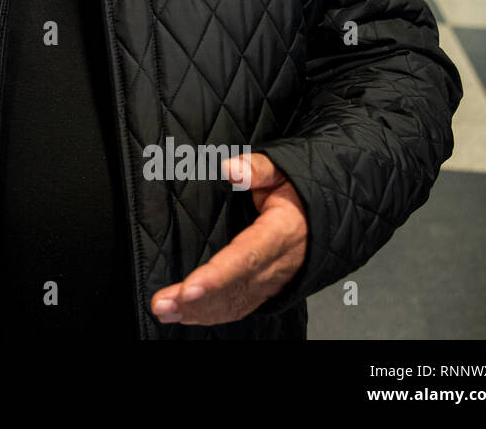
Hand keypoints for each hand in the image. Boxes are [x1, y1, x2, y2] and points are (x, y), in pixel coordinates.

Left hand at [149, 152, 307, 325]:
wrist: (324, 217)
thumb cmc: (298, 192)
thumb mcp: (283, 171)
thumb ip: (257, 169)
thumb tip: (231, 169)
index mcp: (280, 233)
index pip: (246, 258)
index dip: (217, 276)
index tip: (189, 287)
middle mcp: (276, 264)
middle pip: (234, 288)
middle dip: (196, 301)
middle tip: (161, 305)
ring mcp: (271, 281)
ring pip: (233, 303)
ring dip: (197, 312)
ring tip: (164, 312)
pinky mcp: (265, 290)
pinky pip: (238, 307)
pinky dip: (211, 316)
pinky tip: (185, 316)